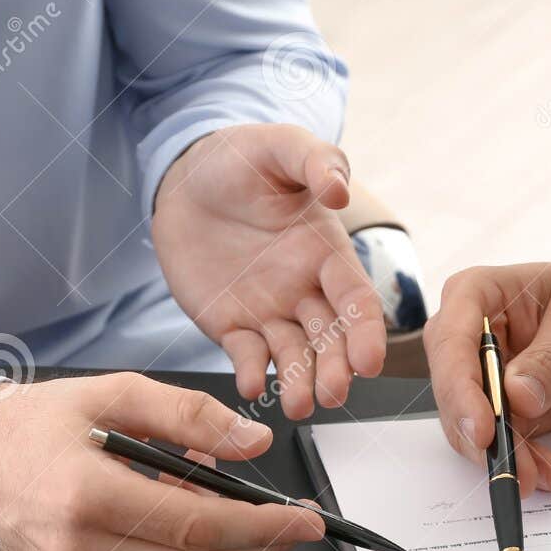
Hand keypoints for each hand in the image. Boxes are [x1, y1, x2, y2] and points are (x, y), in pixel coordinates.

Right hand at [0, 374, 324, 550]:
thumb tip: (254, 444)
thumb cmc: (38, 425)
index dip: (262, 528)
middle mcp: (80, 550)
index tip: (306, 522)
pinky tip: (188, 519)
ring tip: (235, 503)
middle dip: (262, 550)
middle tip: (300, 528)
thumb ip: (191, 416)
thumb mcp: (116, 392)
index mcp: (87, 496)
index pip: (198, 527)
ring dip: (226, 549)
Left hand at [153, 124, 385, 418]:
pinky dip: (251, 373)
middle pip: (331, 340)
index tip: (369, 361)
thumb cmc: (238, 158)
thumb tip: (339, 192)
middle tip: (332, 393)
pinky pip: (247, 356)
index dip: (366, 332)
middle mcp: (305, 289)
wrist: (182, 179)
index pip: (357, 300)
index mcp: (326, 253)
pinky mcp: (233, 326)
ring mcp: (270, 311)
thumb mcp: (279, 147)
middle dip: (335, 370)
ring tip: (296, 404)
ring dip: (299, 382)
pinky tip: (251, 382)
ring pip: (295, 356)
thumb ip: (316, 161)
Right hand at [423, 232, 550, 495]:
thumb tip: (518, 396)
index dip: (460, 389)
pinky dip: (521, 461)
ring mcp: (477, 375)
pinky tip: (545, 470)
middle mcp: (464, 335)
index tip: (483, 429)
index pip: (451, 341)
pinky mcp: (496, 407)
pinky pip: (499, 442)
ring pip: (471, 426)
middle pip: (453, 392)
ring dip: (503, 456)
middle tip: (513, 467)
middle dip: (481, 436)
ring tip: (538, 474)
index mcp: (476, 293)